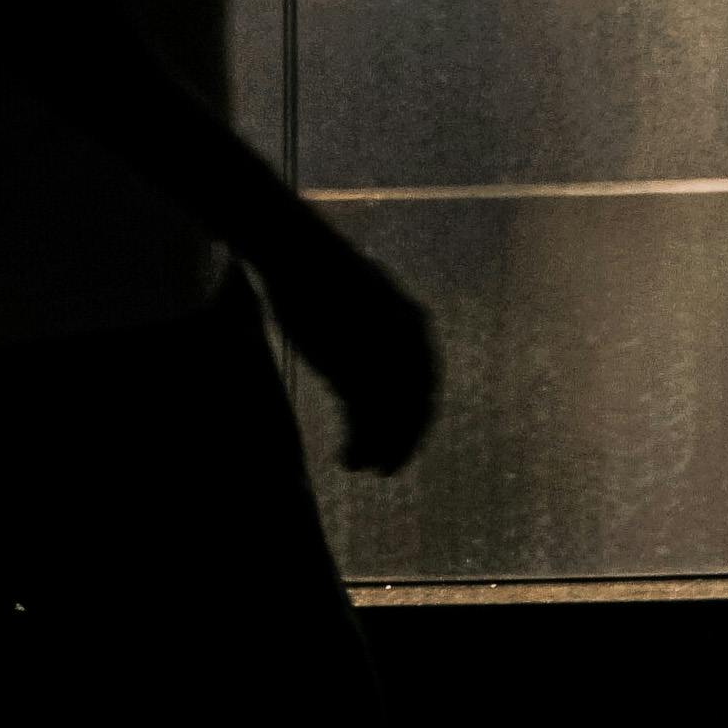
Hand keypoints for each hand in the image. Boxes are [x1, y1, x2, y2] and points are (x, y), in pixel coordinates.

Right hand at [247, 196, 440, 473]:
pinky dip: (359, 448)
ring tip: (359, 466)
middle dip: (402, 444)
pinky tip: (346, 458)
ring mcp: (380, 357)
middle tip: (387, 469)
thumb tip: (384, 372)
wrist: (301, 257)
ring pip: (390, 422)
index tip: (403, 442)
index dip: (417, 421)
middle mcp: (407, 345)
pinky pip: (363, 424)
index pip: (426, 388)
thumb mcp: (366, 304)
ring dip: (379, 452)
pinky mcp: (350, 369)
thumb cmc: (326, 277)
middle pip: (414, 411)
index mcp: (416, 326)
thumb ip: (383, 337)